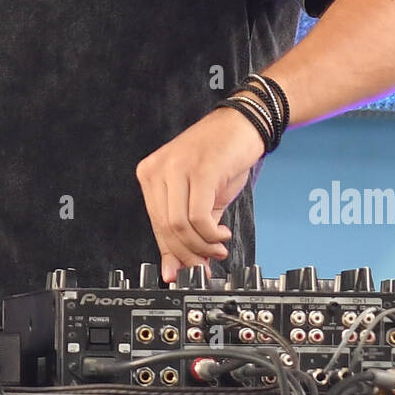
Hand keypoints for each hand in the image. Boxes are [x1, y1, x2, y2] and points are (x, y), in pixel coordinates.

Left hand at [134, 107, 265, 282]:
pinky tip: (222, 234)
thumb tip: (177, 268)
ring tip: (218, 247)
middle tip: (207, 263)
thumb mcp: (199, 197)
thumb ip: (186, 229)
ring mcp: (176, 168)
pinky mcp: (199, 170)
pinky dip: (210, 234)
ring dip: (202, 245)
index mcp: (151, 174)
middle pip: (165, 228)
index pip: (155, 225)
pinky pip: (197, 216)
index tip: (185, 270)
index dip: (172, 253)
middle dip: (188, 254)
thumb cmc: (222, 157)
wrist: (244, 124)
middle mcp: (158, 170)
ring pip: (179, 225)